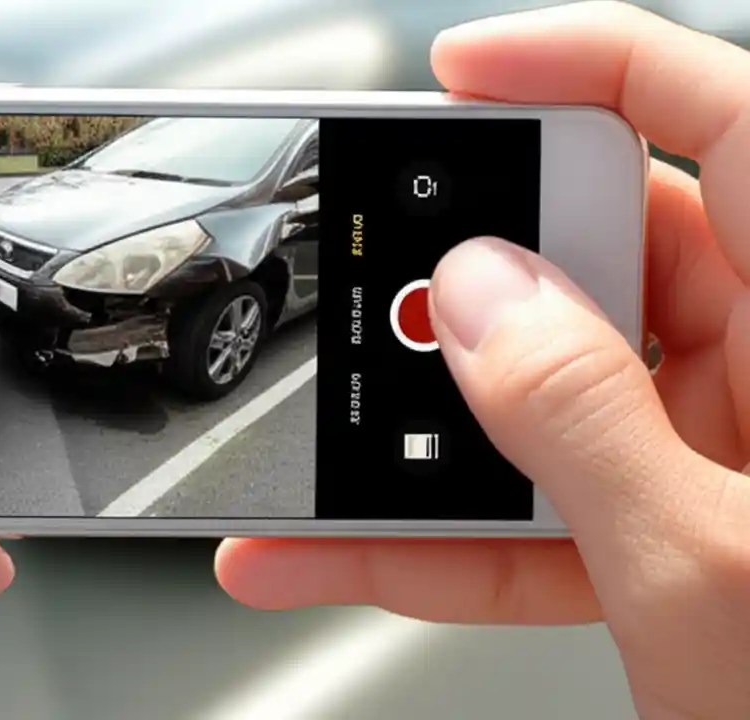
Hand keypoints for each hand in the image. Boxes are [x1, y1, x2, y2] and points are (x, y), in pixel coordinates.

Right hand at [217, 2, 749, 716]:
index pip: (724, 126)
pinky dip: (428, 538)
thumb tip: (475, 301)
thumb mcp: (709, 570)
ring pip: (539, 398)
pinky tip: (334, 552)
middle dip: (462, 287)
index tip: (458, 75)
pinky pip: (525, 509)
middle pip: (598, 261)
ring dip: (417, 443)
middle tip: (373, 306)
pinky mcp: (657, 531)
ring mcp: (711, 457)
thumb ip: (585, 424)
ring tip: (321, 470)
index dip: (587, 63)